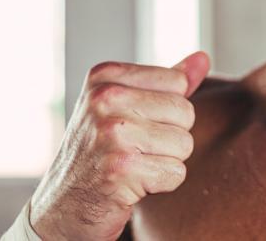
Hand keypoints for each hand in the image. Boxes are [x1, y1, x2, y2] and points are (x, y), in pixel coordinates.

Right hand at [27, 51, 210, 240]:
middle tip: (134, 149)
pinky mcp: (121, 169)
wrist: (63, 206)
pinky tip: (133, 183)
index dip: (166, 110)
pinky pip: (177, 172)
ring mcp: (112, 133)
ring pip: (185, 143)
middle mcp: (105, 98)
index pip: (177, 83)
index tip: (134, 124)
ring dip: (166, 161)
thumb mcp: (125, 106)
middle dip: (170, 137)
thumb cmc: (100, 151)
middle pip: (185, 112)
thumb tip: (203, 58)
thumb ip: (166, 82)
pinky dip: (161, 184)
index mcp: (105, 76)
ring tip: (134, 165)